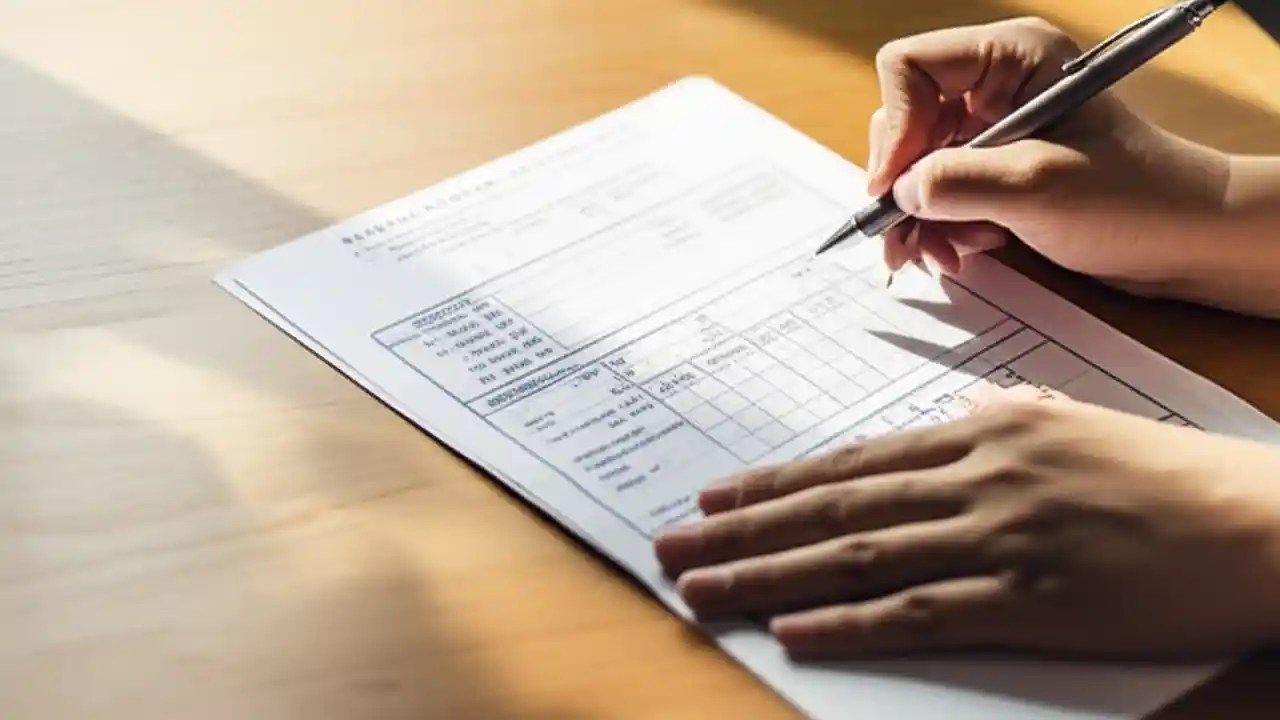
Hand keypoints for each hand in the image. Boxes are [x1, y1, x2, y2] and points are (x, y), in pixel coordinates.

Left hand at [654, 389, 1279, 659]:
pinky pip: (921, 612)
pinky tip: (793, 629)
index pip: (852, 460)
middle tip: (670, 543)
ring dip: (768, 573)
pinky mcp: (1029, 600)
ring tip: (701, 587)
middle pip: (833, 506)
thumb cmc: (1165, 471)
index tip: (715, 494)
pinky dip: (850, 622)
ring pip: (857, 556)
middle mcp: (974, 476)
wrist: (1256, 520)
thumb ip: (1000, 419)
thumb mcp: (1069, 421)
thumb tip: (952, 415)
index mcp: (981, 432)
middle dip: (742, 527)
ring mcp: (997, 537)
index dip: (775, 481)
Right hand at [866, 18, 1229, 290]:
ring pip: (915, 164)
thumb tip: (898, 192)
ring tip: (941, 257)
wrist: (1182, 239)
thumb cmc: (1130, 199)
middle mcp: (995, 84)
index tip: (895, 189)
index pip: (909, 69)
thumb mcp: (1036, 188)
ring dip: (918, 216)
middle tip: (906, 239)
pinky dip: (938, 226)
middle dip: (902, 185)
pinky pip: (938, 190)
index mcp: (1010, 58)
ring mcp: (993, 127)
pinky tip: (963, 251)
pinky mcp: (995, 166)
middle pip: (904, 120)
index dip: (895, 128)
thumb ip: (956, 183)